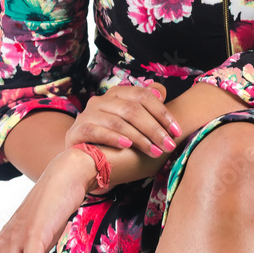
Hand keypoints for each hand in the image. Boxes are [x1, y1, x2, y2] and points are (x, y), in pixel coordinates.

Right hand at [64, 82, 181, 159]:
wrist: (82, 161)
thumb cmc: (112, 141)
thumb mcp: (130, 122)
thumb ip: (144, 107)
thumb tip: (161, 91)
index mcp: (117, 94)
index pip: (143, 95)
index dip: (162, 113)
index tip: (177, 131)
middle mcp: (101, 100)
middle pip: (132, 109)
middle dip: (154, 129)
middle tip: (169, 145)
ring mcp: (87, 114)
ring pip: (117, 122)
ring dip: (140, 138)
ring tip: (155, 151)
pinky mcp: (76, 130)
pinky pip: (96, 132)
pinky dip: (114, 138)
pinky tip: (128, 147)